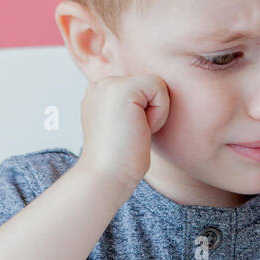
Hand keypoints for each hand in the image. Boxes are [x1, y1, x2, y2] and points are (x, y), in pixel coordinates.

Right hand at [76, 73, 169, 194]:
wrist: (107, 176)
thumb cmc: (120, 160)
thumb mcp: (124, 125)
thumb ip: (132, 106)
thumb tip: (150, 101)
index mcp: (100, 93)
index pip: (143, 88)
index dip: (145, 112)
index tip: (127, 132)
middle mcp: (100, 84)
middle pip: (151, 84)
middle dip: (150, 110)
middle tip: (131, 133)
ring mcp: (108, 84)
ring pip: (156, 83)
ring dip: (155, 112)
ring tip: (134, 131)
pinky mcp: (121, 88)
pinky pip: (160, 87)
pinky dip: (159, 112)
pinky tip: (140, 128)